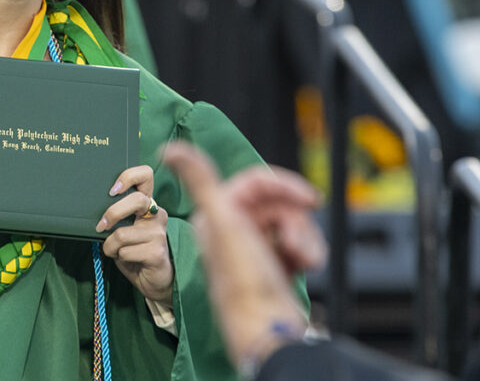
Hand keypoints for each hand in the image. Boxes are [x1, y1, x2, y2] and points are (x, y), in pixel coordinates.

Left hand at [95, 165, 173, 304]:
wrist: (154, 280)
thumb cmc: (135, 251)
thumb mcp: (125, 228)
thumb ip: (117, 216)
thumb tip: (95, 211)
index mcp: (148, 204)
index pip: (145, 175)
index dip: (129, 176)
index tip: (113, 190)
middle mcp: (157, 214)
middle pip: (136, 200)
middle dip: (113, 213)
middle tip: (101, 225)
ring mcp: (159, 233)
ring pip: (122, 233)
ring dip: (111, 245)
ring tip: (116, 250)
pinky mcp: (157, 252)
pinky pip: (125, 251)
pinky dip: (118, 256)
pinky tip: (127, 260)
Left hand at [161, 142, 319, 368]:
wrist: (268, 329)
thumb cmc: (244, 279)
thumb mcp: (223, 222)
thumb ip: (199, 181)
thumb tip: (170, 149)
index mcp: (218, 214)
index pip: (257, 182)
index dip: (285, 186)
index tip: (310, 199)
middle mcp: (232, 229)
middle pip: (280, 204)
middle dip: (297, 222)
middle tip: (294, 244)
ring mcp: (254, 247)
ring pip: (294, 224)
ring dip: (305, 240)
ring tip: (302, 260)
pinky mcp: (274, 264)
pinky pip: (300, 244)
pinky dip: (308, 253)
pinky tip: (306, 267)